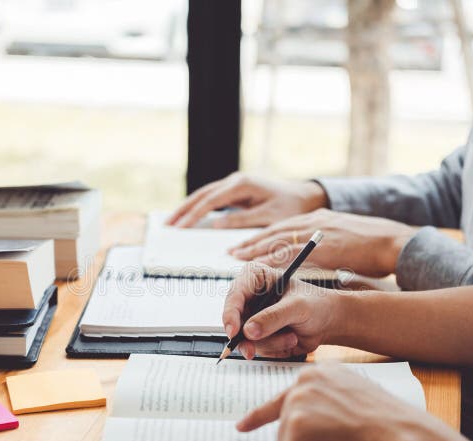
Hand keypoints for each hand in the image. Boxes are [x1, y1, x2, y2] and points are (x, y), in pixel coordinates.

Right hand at [167, 172, 327, 227]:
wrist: (305, 197)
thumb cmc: (291, 208)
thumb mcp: (269, 217)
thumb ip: (242, 221)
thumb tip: (215, 225)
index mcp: (242, 185)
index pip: (211, 200)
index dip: (193, 214)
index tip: (180, 228)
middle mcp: (235, 181)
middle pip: (202, 194)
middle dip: (183, 210)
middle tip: (166, 225)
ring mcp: (234, 184)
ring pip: (204, 195)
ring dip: (188, 208)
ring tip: (171, 222)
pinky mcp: (236, 191)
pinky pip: (212, 198)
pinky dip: (199, 207)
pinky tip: (188, 217)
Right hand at [222, 263, 341, 358]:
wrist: (328, 322)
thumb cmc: (316, 304)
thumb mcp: (297, 307)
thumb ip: (273, 317)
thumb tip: (249, 330)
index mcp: (256, 277)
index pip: (235, 294)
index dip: (231, 313)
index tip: (234, 331)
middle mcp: (250, 297)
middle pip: (233, 319)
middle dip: (245, 336)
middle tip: (251, 350)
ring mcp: (252, 316)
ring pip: (244, 337)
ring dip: (268, 342)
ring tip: (291, 336)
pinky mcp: (258, 333)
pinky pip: (255, 346)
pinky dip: (273, 348)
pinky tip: (289, 339)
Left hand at [230, 209, 416, 277]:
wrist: (394, 241)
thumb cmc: (372, 243)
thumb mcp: (342, 236)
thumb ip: (322, 243)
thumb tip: (307, 257)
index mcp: (317, 218)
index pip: (282, 226)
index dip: (261, 236)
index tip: (243, 245)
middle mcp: (314, 221)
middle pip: (275, 231)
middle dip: (252, 242)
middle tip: (233, 252)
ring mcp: (320, 232)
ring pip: (281, 239)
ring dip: (258, 249)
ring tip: (240, 258)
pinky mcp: (325, 246)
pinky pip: (297, 253)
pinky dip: (277, 260)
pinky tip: (264, 267)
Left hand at [236, 363, 441, 440]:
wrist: (403, 439)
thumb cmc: (389, 428)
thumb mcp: (355, 400)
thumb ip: (329, 403)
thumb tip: (314, 423)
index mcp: (321, 373)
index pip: (284, 395)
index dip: (261, 415)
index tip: (242, 425)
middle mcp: (304, 382)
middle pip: (286, 425)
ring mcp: (297, 402)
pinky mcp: (295, 426)